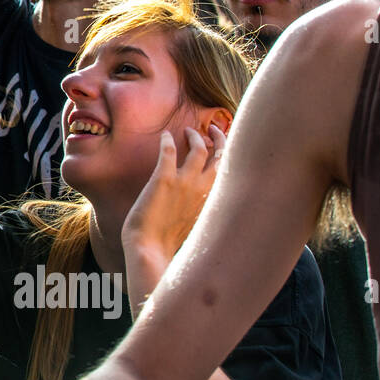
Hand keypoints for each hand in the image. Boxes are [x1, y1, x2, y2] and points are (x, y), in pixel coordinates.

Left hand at [122, 126, 226, 267]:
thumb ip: (203, 212)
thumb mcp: (196, 228)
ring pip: (199, 148)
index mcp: (213, 202)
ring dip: (195, 136)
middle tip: (211, 129)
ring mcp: (185, 184)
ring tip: (188, 131)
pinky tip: (164, 136)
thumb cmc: (168, 244)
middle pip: (221, 155)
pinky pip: (169, 151)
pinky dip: (168, 140)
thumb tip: (203, 205)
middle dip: (220, 137)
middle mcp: (204, 190)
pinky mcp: (163, 180)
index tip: (224, 146)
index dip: (229, 155)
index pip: (229, 171)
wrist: (149, 250)